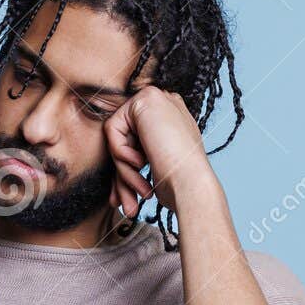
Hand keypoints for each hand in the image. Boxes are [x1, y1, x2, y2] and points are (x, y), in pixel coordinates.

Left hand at [104, 86, 219, 217]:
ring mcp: (157, 98)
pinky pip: (112, 129)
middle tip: (128, 206)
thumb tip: (113, 182)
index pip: (136, 141)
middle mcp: (165, 103)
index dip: (128, 169)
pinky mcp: (144, 99)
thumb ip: (135, 159)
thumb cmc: (180, 182)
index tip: (128, 197)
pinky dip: (121, 152)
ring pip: (117, 137)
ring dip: (123, 169)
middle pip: (125, 139)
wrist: (192, 183)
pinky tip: (141, 162)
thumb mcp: (154, 166)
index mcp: (171, 118)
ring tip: (137, 191)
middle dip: (123, 174)